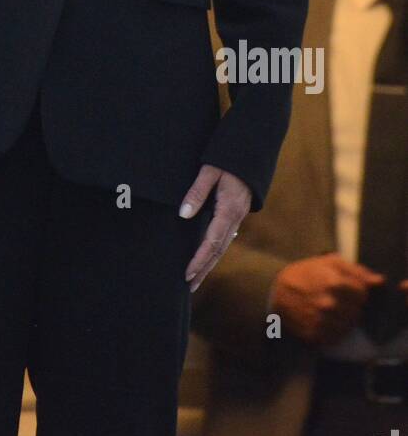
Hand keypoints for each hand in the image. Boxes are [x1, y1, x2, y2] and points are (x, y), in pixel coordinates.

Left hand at [181, 164, 251, 291]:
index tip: (187, 274)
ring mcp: (238, 216)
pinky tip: (208, 257)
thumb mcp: (209, 170)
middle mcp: (236, 217)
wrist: (251, 149)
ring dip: (209, 263)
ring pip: (223, 246)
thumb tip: (183, 215)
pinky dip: (215, 251)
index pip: (212, 243)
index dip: (199, 260)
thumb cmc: (227, 157)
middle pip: (218, 251)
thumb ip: (197, 192)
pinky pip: (225, 237)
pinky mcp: (236, 213)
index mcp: (229, 210)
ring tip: (196, 278)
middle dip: (204, 269)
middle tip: (189, 286)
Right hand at [271, 255, 385, 343]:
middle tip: (336, 299)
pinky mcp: (314, 335)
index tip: (346, 288)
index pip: (363, 293)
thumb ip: (356, 271)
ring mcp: (321, 321)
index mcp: (334, 283)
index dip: (356, 290)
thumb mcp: (328, 262)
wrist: (274, 292)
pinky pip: (336, 337)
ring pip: (348, 326)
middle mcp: (329, 304)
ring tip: (330, 309)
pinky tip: (325, 320)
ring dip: (343, 319)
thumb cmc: (304, 274)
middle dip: (350, 305)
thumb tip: (379, 281)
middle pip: (357, 311)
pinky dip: (334, 330)